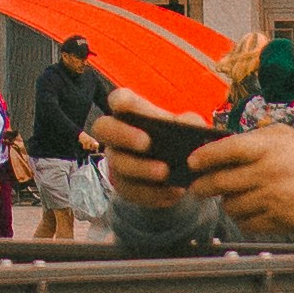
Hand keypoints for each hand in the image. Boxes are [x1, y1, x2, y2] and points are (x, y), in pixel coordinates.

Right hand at [92, 94, 213, 203]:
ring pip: (118, 163)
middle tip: (146, 143)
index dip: (118, 101)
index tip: (124, 106)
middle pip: (103, 128)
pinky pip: (131, 190)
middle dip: (123, 135)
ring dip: (141, 168)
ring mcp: (117, 160)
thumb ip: (189, 122)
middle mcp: (116, 134)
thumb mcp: (187, 129)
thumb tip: (188, 123)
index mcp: (131, 112)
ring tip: (165, 172)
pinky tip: (172, 192)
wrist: (175, 173)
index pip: (117, 100)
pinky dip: (153, 192)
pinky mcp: (123, 186)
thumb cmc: (177, 139)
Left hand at [188, 116, 293, 236]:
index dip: (205, 156)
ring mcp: (272, 199)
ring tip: (230, 197)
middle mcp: (267, 174)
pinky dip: (241, 218)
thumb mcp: (282, 135)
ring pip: (231, 206)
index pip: (227, 150)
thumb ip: (253, 136)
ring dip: (226, 203)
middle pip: (221, 183)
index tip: (192, 162)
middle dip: (203, 186)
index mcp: (267, 149)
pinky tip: (246, 209)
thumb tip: (221, 142)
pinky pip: (246, 223)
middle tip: (197, 187)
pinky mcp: (277, 220)